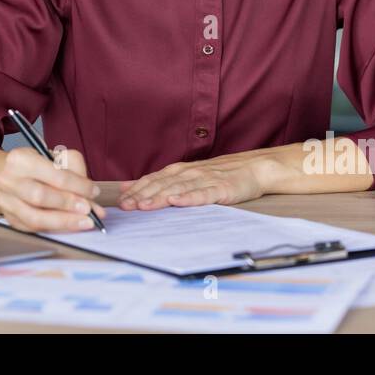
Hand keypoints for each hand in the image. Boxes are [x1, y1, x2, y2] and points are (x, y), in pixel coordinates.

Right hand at [0, 147, 106, 232]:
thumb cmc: (37, 164)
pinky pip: (33, 229)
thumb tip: (91, 199)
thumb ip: (75, 172)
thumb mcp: (56, 157)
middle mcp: (8, 180)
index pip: (53, 174)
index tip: (94, 192)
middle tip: (88, 210)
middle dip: (68, 205)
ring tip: (84, 222)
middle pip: (40, 196)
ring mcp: (5, 201)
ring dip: (63, 222)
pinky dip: (54, 229)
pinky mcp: (9, 218)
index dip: (77, 185)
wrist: (8, 174)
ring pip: (34, 218)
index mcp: (20, 159)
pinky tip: (69, 226)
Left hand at [117, 151, 273, 210]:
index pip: (153, 180)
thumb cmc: (218, 174)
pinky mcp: (221, 188)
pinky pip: (203, 194)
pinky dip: (189, 197)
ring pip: (178, 189)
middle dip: (142, 196)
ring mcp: (205, 180)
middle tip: (127, 207)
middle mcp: (189, 173)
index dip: (136, 191)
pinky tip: (178, 202)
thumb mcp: (186, 175)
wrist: (253, 167)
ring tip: (144, 205)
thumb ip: (158, 181)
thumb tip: (127, 187)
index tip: (121, 203)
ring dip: (160, 197)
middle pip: (162, 185)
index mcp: (179, 171)